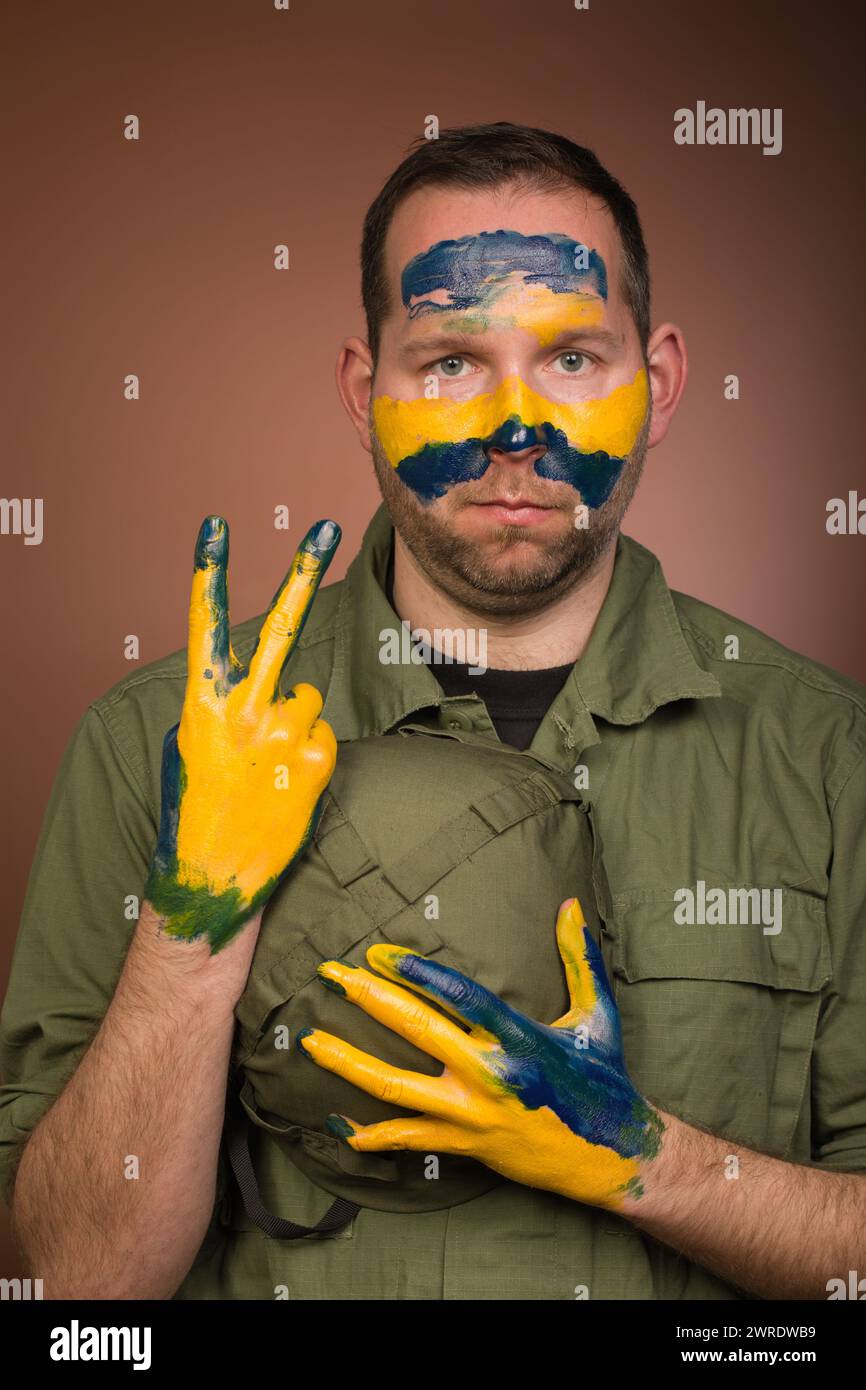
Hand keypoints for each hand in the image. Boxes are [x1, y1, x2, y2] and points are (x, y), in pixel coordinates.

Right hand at [144, 515, 340, 952]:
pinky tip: (289, 780)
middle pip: (281, 629)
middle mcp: (243, 711)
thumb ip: (219, 704)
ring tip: (271, 763)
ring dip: (297, 720)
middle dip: (301, 572)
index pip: (204, 626)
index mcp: (201, 704)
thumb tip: (257, 681)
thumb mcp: (190, 747)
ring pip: (308, 697)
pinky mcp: (318, 761)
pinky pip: (326, 733)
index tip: (216, 527)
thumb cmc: (198, 808)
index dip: (208, 573)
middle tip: (324, 526)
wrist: (213, 876)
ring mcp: (284, 735)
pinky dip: (313, 751)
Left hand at [298, 897, 663, 1209]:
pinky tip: (337, 1126)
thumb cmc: (605, 1080)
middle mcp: (490, 1075)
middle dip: (366, 998)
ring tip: (311, 1042)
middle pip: (414, 1030)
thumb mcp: (598, 1015)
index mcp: (520, 1038)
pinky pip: (408, 1140)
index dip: (414, 971)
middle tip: (330, 973)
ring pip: (396, 1088)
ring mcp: (472, 1115)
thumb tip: (571, 903)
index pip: (457, 996)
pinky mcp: (465, 1146)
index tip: (378, 953)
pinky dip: (370, 1135)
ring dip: (348, 1063)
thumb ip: (580, 958)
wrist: (614, 1156)